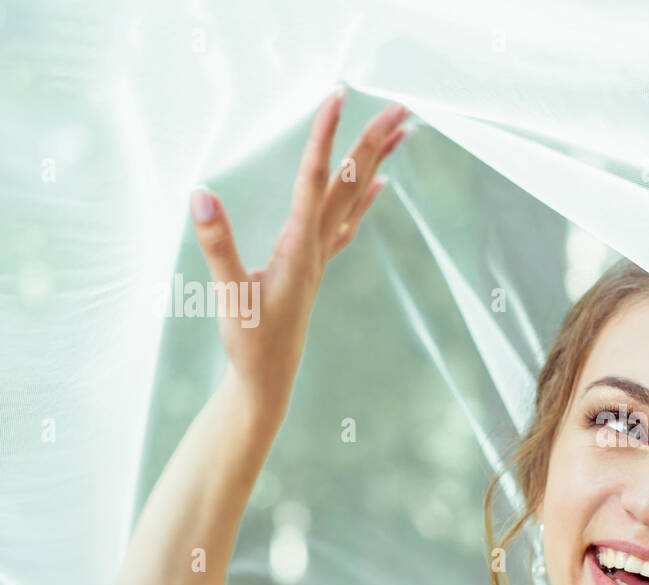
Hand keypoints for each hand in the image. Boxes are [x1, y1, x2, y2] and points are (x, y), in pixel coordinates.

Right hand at [189, 88, 408, 408]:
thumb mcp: (229, 294)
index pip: (314, 178)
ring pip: (355, 197)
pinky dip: (364, 198)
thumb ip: (217, 246)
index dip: (325, 135)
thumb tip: (201, 197)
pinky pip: (347, 221)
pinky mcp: (314, 265)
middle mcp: (317, 244)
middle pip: (350, 182)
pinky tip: (381, 184)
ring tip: (402, 131)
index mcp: (297, 244)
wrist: (268, 379)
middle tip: (401, 106)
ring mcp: (319, 254)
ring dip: (376, 162)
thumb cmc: (250, 342)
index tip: (337, 97)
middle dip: (373, 141)